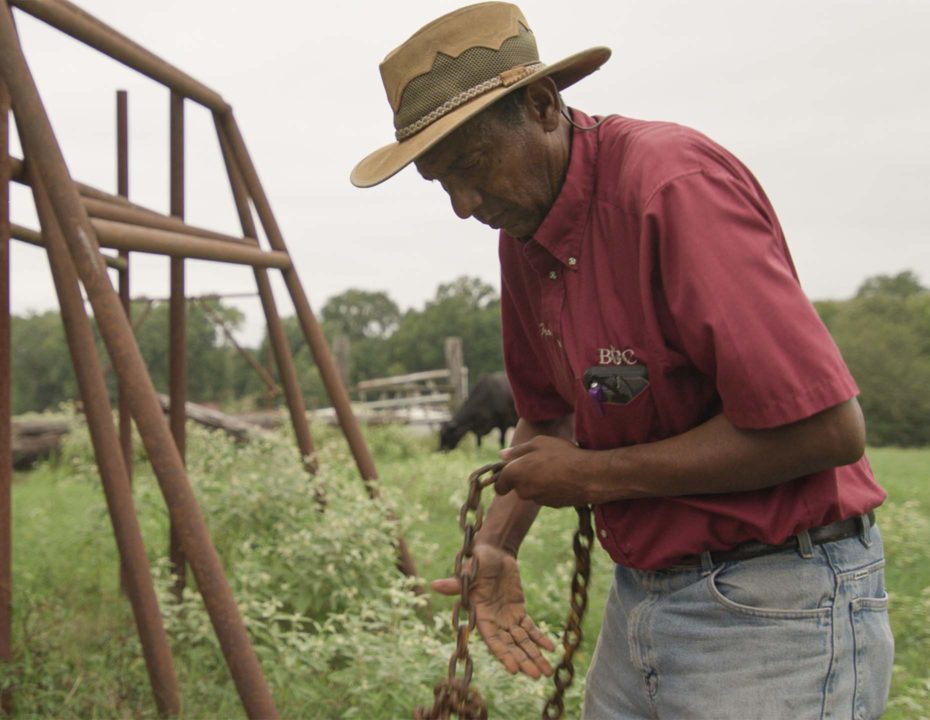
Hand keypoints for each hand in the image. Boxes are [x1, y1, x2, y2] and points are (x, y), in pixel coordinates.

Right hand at [431, 544, 555, 678]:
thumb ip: (455, 584)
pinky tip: (551, 648)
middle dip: (523, 660)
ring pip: (522, 641)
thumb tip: (434, 585)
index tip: (514, 669)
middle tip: (536, 675)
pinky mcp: (518, 611)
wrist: (493, 552)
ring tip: (547, 671)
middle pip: (510, 645)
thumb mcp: (468, 572)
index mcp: (481, 616)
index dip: (503, 654)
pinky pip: (530, 628)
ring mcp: (507, 618)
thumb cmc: (477, 561)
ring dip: (534, 655)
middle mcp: (494, 621)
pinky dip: (540, 638)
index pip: (493, 640)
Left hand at [494, 435, 595, 506]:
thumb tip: (502, 455)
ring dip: (539, 482)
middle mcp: (523, 490)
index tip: (511, 472)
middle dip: (525, 477)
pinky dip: (551, 489)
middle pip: (518, 487)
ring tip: (555, 468)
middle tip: (540, 462)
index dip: (503, 480)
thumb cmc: (562, 455)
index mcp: (515, 473)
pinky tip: (564, 478)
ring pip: (533, 491)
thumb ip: (518, 450)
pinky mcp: (552, 505)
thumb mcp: (539, 442)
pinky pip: (547, 496)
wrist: (588, 476)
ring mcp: (538, 500)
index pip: (499, 486)